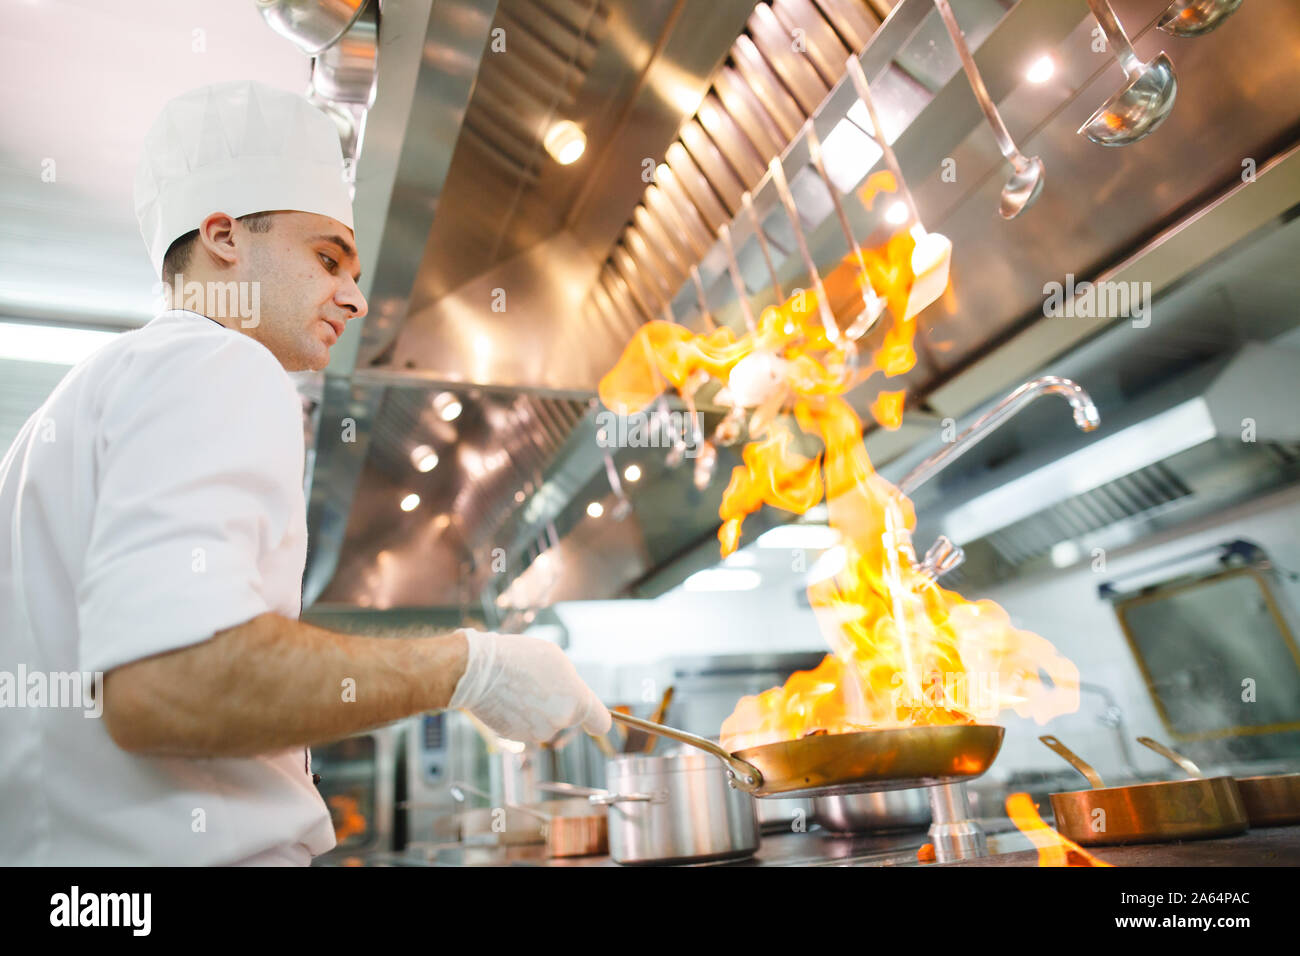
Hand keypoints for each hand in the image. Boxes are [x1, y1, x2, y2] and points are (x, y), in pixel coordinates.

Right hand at [447, 630, 610, 742]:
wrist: (479, 670)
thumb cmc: (521, 658)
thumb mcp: (557, 660)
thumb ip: (572, 684)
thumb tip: (572, 695)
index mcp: (577, 702)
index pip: (601, 723)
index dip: (597, 720)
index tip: (593, 720)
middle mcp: (560, 722)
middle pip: (566, 717)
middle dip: (558, 704)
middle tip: (539, 681)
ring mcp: (536, 733)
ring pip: (543, 722)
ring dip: (536, 709)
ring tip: (520, 684)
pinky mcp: (514, 737)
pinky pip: (523, 726)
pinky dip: (518, 715)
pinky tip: (507, 696)